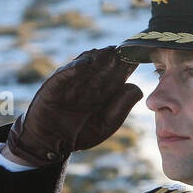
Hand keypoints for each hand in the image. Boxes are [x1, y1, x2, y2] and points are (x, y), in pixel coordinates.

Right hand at [5, 47, 142, 166]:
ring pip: (86, 66)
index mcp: (104, 92)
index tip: (141, 56)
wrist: (51, 144)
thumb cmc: (80, 134)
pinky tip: (86, 62)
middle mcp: (89, 83)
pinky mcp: (55, 85)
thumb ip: (121, 107)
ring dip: (98, 58)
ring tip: (110, 52)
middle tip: (127, 49)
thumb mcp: (106, 124)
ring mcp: (72, 82)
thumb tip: (136, 87)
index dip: (129, 65)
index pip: (118, 74)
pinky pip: (65, 74)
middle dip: (116, 58)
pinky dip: (75, 68)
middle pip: (104, 66)